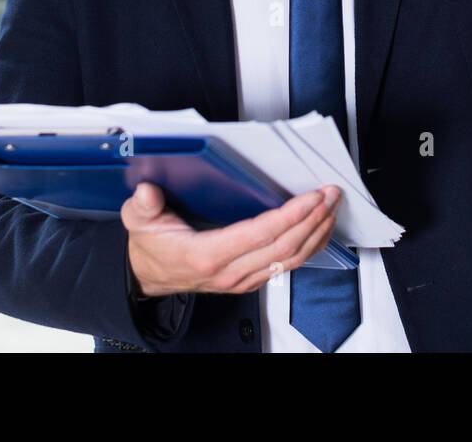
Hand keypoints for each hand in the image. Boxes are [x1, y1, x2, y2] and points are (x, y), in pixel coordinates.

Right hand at [122, 182, 341, 296]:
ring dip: (317, 232)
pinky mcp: (250, 279)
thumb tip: (147, 192)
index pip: (259, 235)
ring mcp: (243, 279)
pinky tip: (320, 230)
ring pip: (291, 259)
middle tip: (331, 195)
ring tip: (333, 208)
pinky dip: (309, 246)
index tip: (311, 198)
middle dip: (313, 219)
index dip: (290, 216)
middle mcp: (230, 271)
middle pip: (284, 247)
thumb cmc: (151, 247)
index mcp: (207, 255)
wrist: (150, 277)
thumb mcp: (138, 222)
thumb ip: (142, 206)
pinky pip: (287, 265)